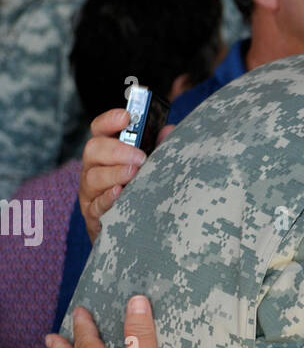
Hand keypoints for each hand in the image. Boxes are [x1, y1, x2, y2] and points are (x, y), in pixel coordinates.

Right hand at [79, 109, 174, 242]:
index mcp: (105, 152)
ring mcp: (90, 192)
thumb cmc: (138, 190)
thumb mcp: (148, 167)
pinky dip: (108, 198)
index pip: (100, 129)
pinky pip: (96, 205)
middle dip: (117, 150)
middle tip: (140, 156)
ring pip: (93, 177)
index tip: (126, 116)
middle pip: (93, 150)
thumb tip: (169, 130)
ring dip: (114, 173)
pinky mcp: (92, 214)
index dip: (110, 120)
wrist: (129, 230)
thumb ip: (157, 148)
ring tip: (134, 173)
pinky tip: (120, 193)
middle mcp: (93, 168)